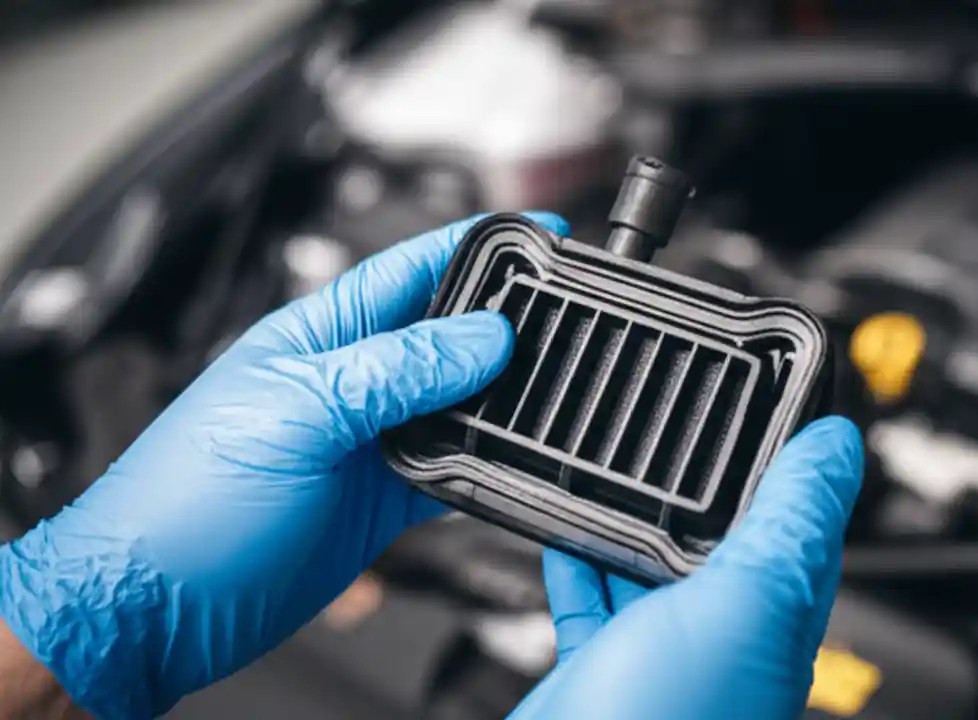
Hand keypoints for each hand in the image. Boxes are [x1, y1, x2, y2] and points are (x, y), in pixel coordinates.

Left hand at [0, 213, 568, 718]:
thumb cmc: (186, 501)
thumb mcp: (298, 413)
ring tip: (550, 386)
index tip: (539, 237)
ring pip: (455, 404)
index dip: (476, 249)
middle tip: (562, 317)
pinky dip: (482, 466)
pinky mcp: (379, 501)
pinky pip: (448, 469)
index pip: (410, 270)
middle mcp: (350, 383)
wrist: (156, 609)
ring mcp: (366, 442)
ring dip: (498, 398)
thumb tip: (484, 339)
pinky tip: (507, 461)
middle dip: (502, 322)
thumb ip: (396, 370)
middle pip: (444, 336)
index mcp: (320, 337)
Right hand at [512, 416, 862, 719]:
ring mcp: (660, 653)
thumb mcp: (744, 601)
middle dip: (705, 483)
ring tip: (619, 465)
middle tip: (689, 419)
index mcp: (775, 613)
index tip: (780, 399)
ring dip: (638, 516)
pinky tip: (563, 534)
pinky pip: (595, 600)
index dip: (794, 461)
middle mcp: (724, 634)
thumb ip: (791, 522)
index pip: (802, 521)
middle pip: (721, 537)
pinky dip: (581, 561)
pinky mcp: (603, 670)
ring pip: (655, 564)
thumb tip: (839, 445)